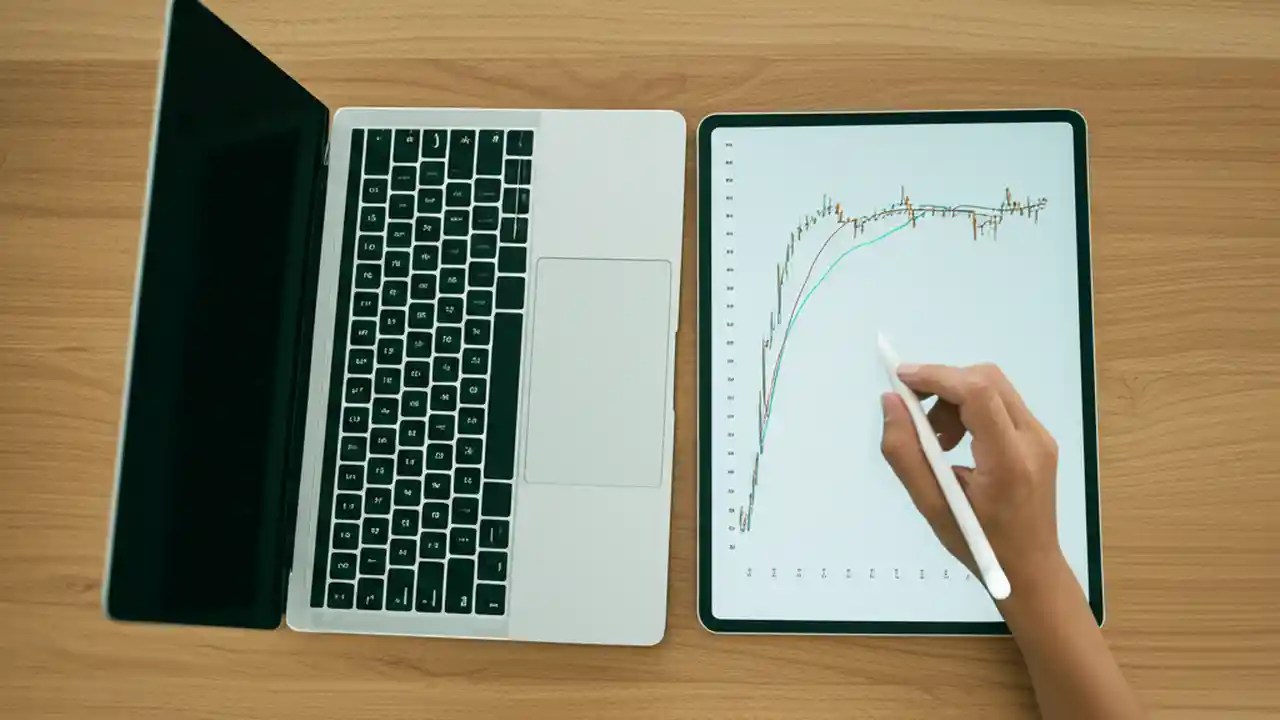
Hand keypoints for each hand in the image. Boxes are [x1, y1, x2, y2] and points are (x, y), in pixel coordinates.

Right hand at [879, 363, 1063, 589]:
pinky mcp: (1040, 439)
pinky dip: (971, 409)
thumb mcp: (931, 506)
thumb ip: (905, 453)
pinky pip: (1001, 403)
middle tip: (917, 416)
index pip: (977, 393)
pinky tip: (957, 444)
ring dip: (956, 398)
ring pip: (994, 387)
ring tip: (937, 440)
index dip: (937, 377)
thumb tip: (891, 402)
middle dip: (944, 385)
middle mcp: (1033, 440)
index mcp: (1008, 460)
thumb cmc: (978, 545)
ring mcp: (1042, 437)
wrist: (1031, 568)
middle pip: (987, 380)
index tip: (901, 380)